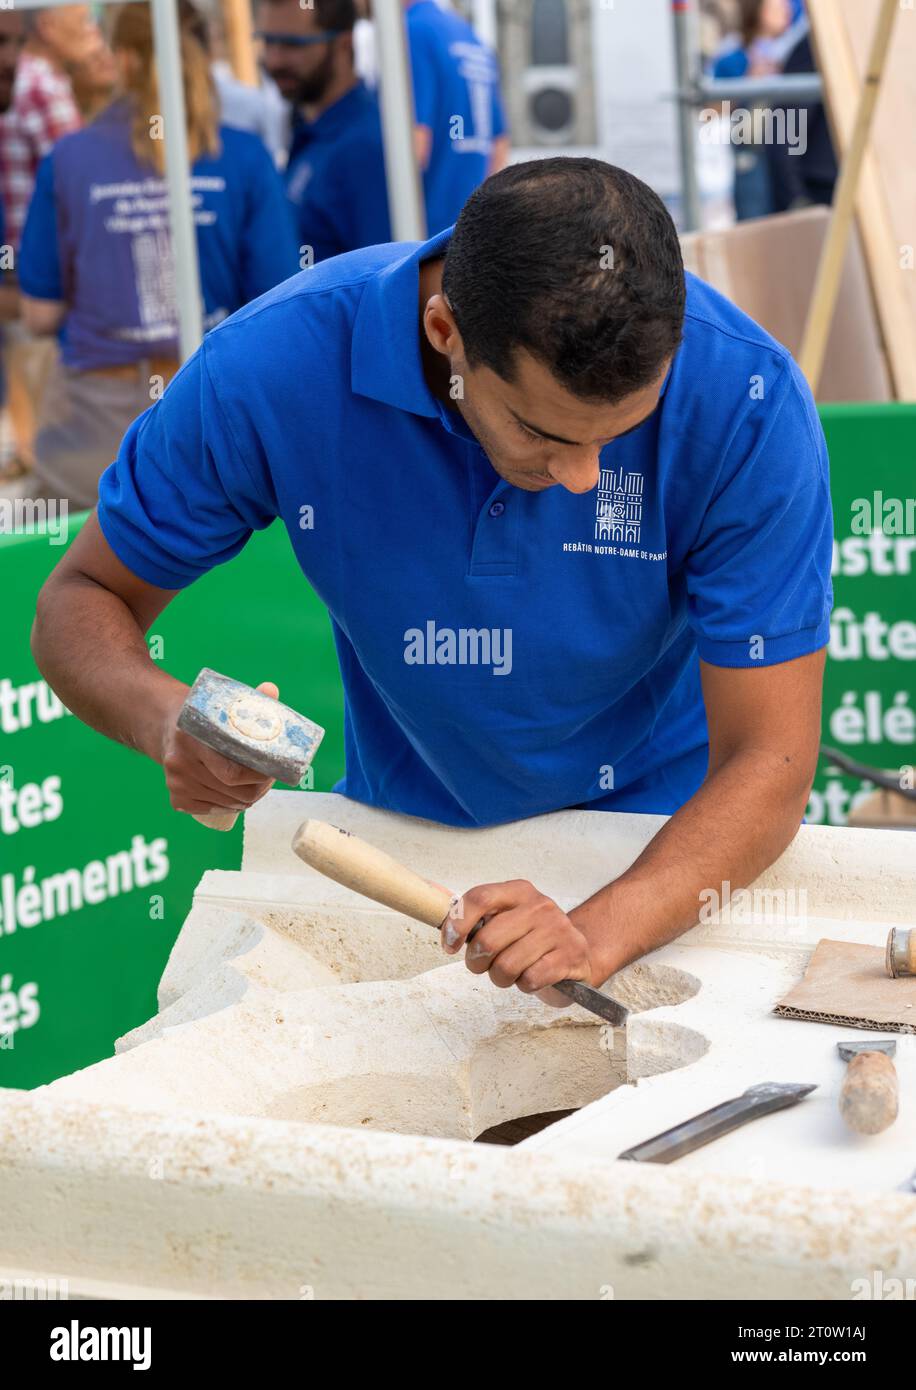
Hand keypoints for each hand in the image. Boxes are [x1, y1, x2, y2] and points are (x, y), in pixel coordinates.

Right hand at [158, 680, 279, 816]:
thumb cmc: (200, 713)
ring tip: (256, 784)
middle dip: (259, 790)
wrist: (162, 722)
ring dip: (246, 799)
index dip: (259, 777)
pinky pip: (211, 811)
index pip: (232, 773)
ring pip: (225, 805)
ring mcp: (175, 783)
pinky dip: (227, 806)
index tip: (274, 769)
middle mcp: (179, 764)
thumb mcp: (219, 702)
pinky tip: (234, 791)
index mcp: (191, 739)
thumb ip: (249, 698)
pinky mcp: (175, 798)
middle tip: (269, 779)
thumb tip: (271, 689)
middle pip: (233, 793)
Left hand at [440, 879, 594, 1006]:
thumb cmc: (532, 940)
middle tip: (484, 966)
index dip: (457, 924)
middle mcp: (539, 906)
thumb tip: (438, 909)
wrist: (580, 953)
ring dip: (501, 978)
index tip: (450, 945)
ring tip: (512, 972)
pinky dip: (524, 985)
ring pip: (506, 965)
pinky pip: (530, 979)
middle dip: (477, 963)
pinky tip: (532, 977)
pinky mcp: (570, 956)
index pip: (479, 898)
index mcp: (518, 891)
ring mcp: (558, 930)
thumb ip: (475, 916)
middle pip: (487, 940)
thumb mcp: (505, 920)